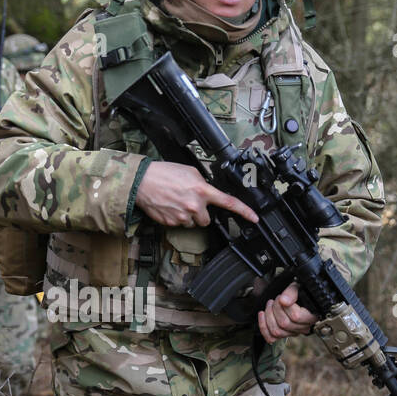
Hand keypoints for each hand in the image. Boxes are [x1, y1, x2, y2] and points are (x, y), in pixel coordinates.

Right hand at [134, 160, 257, 227]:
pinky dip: (176, 217)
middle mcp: (195, 206)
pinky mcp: (171, 223)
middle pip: (207, 220)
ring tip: (176, 202)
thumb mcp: (190, 172)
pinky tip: (169, 206)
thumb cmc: (164, 173)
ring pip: (192, 223)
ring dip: (188, 216)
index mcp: (202, 191)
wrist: (142, 181)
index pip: (228, 202)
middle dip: (201, 214)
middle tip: (190, 202)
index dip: (244, 212)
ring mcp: (182, 217)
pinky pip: (179, 224)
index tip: (254, 218)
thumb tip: (208, 193)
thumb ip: (203, 184)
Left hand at [258, 283, 317, 342]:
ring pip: (276, 331)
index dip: (284, 306)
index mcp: (311, 316)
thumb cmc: (300, 292)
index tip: (281, 297)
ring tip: (269, 305)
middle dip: (274, 309)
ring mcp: (293, 332)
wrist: (298, 297)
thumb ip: (291, 292)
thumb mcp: (298, 287)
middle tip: (274, 300)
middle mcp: (303, 327)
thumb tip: (283, 301)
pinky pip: (271, 338)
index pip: (295, 316)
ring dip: (268, 316)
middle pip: (284, 324)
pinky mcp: (283, 335)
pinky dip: (263, 327)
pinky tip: (262, 315)